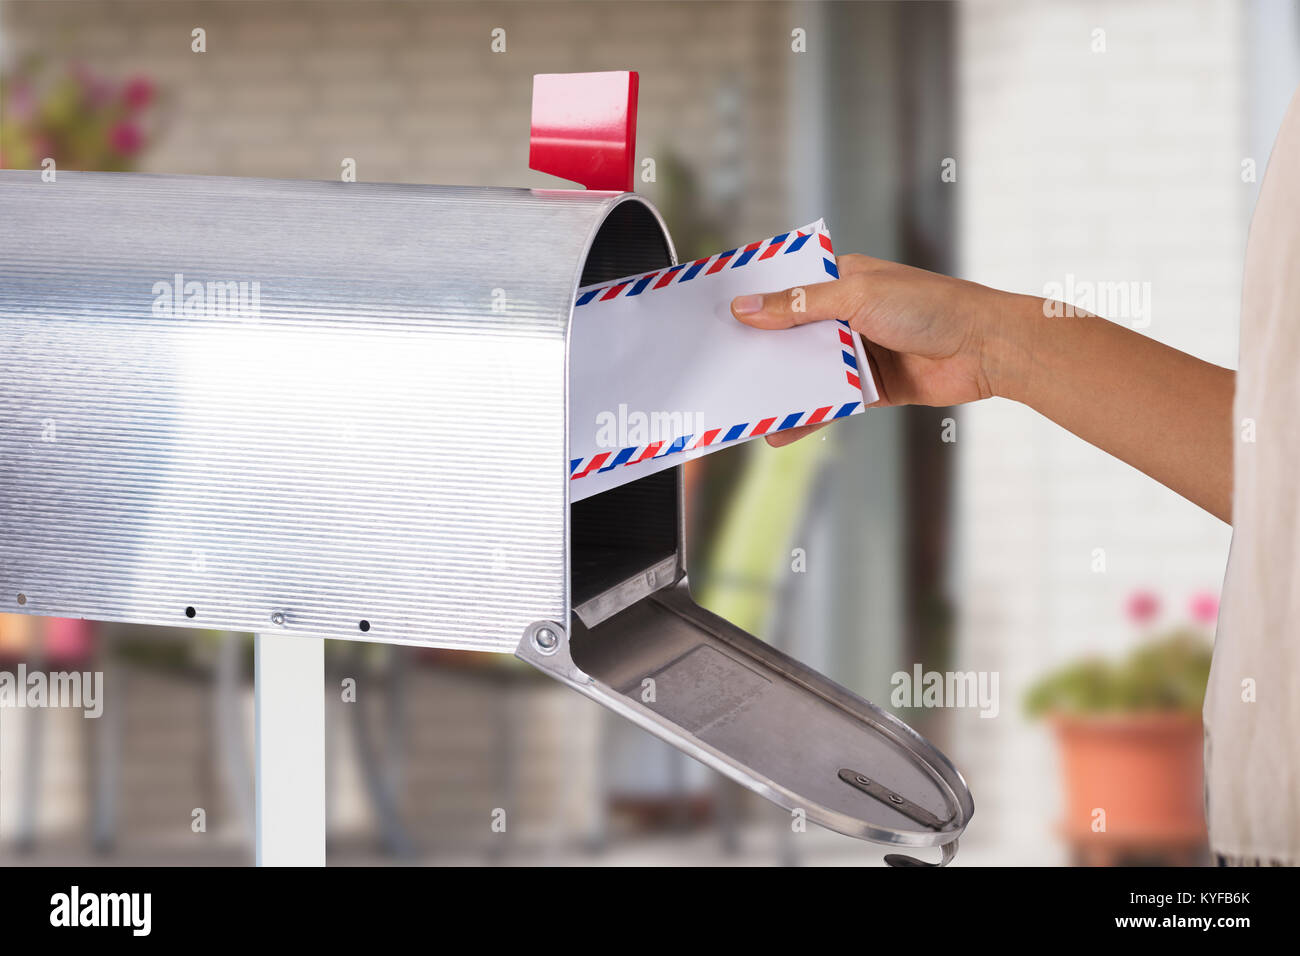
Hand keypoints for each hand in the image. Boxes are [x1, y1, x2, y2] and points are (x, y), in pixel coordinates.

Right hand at [730, 254, 1020, 444]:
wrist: (986, 350)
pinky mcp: (871, 387)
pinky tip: (781, 430)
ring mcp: (858, 352)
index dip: (753, 300)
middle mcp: (847, 313)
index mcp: (842, 279)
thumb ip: (799, 306)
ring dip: (781, 387)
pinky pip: (830, 402)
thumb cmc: (931, 307)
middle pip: (790, 334)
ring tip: (744, 404)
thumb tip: (747, 308)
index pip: (786, 286)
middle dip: (759, 350)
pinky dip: (807, 416)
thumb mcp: (857, 296)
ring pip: (807, 371)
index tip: (716, 316)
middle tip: (720, 365)